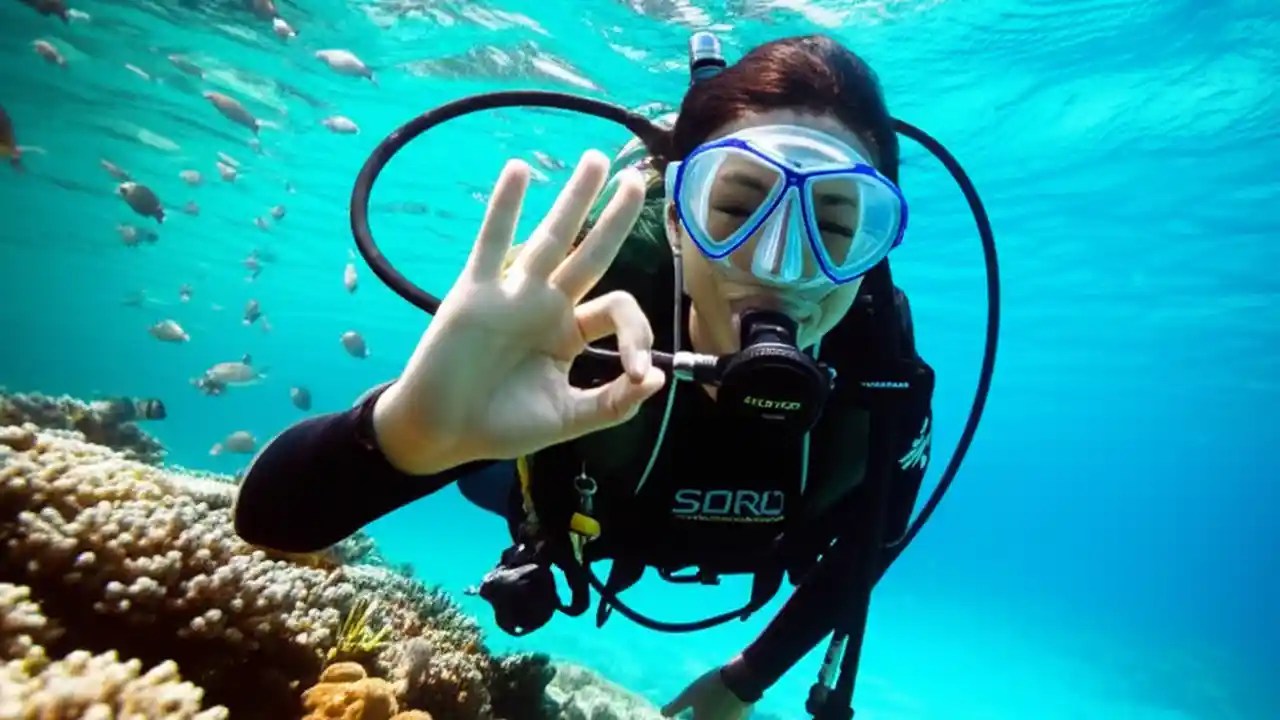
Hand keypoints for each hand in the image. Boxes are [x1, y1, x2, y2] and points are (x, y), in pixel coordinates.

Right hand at [374, 150, 666, 473]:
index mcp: (570, 332)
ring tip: (597, 160)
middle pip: (591, 252)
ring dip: (574, 197)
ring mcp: (513, 294)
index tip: (635, 371)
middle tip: (637, 179)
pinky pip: (493, 242)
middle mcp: (546, 305)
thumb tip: (655, 379)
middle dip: (615, 216)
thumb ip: (612, 403)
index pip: (617, 310)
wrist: (441, 433)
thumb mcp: (567, 418)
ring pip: (552, 237)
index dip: (637, 334)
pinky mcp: (477, 291)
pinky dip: (504, 207)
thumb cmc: (501, 426)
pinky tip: (518, 170)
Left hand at [661, 667, 753, 719]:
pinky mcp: (740, 719)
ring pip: (714, 719)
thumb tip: (663, 713)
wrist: (741, 680)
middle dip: (694, 716)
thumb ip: (674, 707)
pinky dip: (720, 715)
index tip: (677, 716)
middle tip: (690, 711)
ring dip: (708, 715)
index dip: (681, 719)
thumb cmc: (711, 688)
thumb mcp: (689, 695)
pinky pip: (726, 719)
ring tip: (704, 706)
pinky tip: (718, 705)